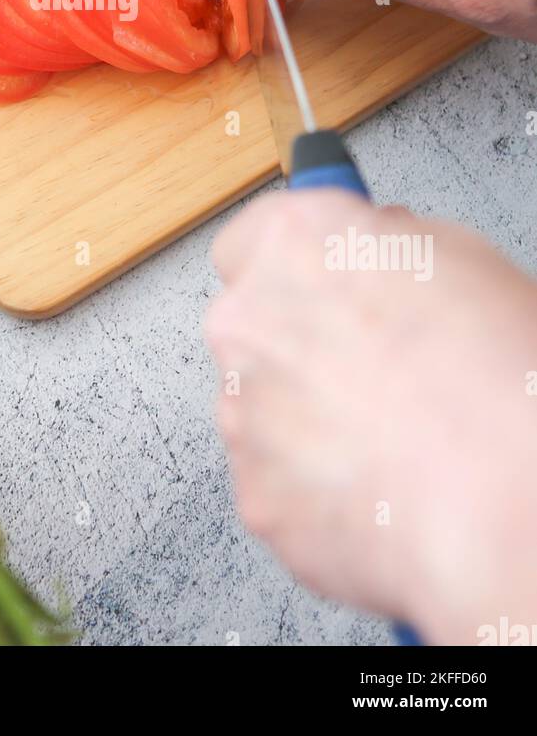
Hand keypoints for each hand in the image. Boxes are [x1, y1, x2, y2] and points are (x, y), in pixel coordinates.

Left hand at [205, 190, 536, 642]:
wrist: (498, 499)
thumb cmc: (496, 378)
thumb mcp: (461, 259)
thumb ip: (385, 250)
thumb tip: (376, 261)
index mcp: (292, 245)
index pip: (251, 239)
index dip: (294, 266)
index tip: (324, 283)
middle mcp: (247, 322)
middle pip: (252, 326)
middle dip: (298, 346)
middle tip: (374, 371)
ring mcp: (241, 416)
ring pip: (260, 408)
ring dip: (305, 418)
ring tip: (389, 438)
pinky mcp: (255, 497)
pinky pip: (276, 482)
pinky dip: (315, 487)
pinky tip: (380, 485)